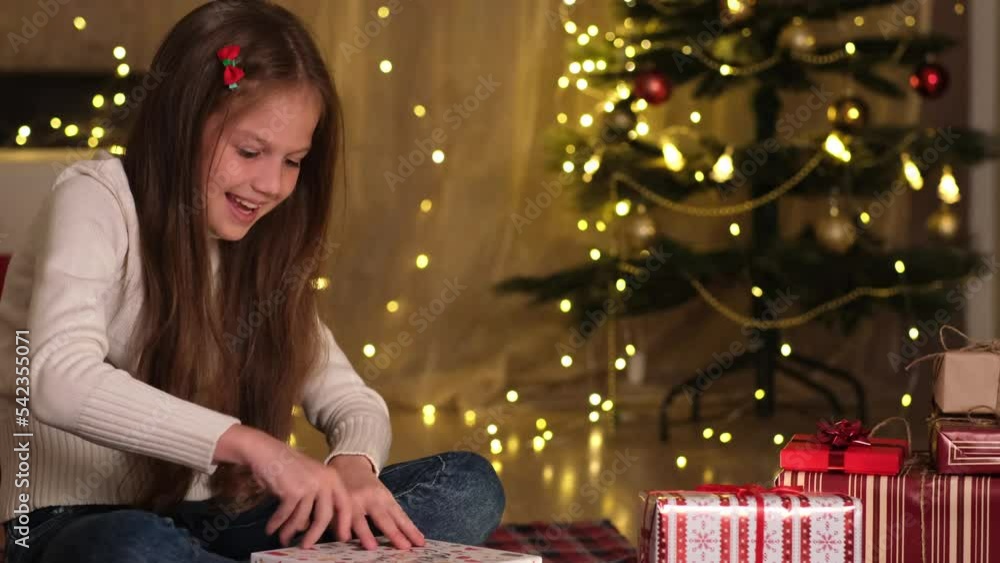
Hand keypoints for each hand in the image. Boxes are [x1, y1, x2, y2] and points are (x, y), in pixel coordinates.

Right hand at [219, 426, 354, 547]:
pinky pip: (285, 515)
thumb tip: (310, 528)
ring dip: (290, 531)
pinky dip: (277, 524)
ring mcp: (309, 485)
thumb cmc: (287, 468)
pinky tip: (271, 529)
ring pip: (302, 519)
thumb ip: (315, 501)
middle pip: (324, 517)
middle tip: (306, 547)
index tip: (343, 538)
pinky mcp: (293, 491)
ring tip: (283, 538)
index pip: (345, 504)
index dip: (344, 523)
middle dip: (314, 535)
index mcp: (332, 478)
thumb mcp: (309, 480)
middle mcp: (325, 481)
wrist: (266, 452)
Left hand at [325, 455, 425, 550]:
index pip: (358, 520)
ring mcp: (382, 497)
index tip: (371, 547)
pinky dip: (410, 525)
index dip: (364, 533)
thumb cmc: (339, 490)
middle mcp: (369, 499)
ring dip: (409, 530)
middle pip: (382, 518)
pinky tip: (419, 536)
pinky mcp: (390, 497)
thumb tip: (344, 541)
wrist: (351, 466)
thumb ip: (338, 521)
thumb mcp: (334, 503)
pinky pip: (401, 513)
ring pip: (397, 515)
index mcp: (351, 501)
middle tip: (405, 547)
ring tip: (420, 543)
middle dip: (394, 533)